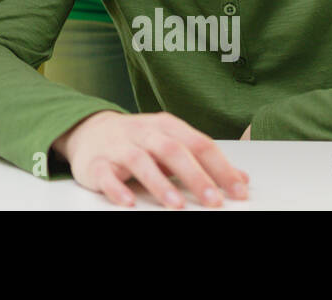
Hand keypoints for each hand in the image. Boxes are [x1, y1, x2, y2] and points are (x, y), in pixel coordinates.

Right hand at [53, 110, 249, 208]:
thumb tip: (242, 178)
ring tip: (176, 205)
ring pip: (140, 161)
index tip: (238, 191)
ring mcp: (118, 147)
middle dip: (195, 176)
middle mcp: (142, 133)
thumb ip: (204, 161)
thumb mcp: (172, 143)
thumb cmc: (137, 140)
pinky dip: (117, 189)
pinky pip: (106, 175)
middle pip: (172, 150)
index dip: (221, 168)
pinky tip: (129, 202)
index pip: (198, 144)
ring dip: (159, 183)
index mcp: (166, 126)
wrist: (89, 131)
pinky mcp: (96, 163)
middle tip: (213, 200)